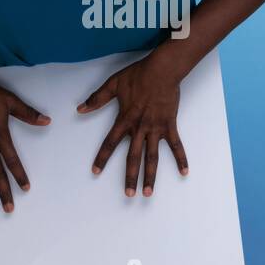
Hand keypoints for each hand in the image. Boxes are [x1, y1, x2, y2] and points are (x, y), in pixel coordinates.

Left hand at [76, 54, 189, 196]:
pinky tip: (184, 172)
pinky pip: (176, 145)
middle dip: (130, 177)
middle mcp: (139, 128)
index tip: (96, 171)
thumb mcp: (113, 84)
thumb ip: (97, 98)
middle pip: (133, 157)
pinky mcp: (169, 126)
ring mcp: (156, 129)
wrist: (162, 70)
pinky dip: (181, 159)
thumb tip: (80, 108)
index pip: (110, 142)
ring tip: (148, 192)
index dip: (102, 158)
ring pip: (153, 157)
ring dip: (150, 176)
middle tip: (128, 194)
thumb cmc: (138, 75)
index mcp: (125, 120)